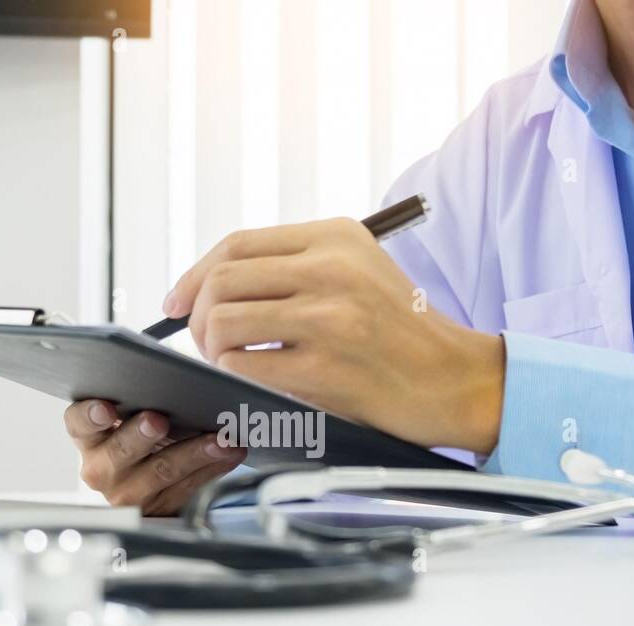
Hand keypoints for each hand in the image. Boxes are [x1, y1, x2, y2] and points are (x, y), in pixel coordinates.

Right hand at [64, 399, 245, 515]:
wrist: (151, 479)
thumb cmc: (142, 433)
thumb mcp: (133, 415)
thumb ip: (141, 397)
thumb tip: (178, 375)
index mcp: (90, 438)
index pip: (79, 423)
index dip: (90, 416)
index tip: (105, 408)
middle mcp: (102, 469)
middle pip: (119, 452)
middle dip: (141, 435)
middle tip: (158, 421)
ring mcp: (127, 494)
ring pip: (161, 472)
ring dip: (194, 453)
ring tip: (219, 440)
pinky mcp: (157, 511)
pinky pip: (187, 490)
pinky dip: (213, 469)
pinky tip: (229, 454)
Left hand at [164, 218, 504, 454]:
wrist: (456, 379)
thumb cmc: (402, 334)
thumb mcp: (360, 272)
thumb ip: (298, 268)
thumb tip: (214, 285)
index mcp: (337, 237)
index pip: (238, 243)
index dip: (195, 273)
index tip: (177, 301)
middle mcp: (332, 268)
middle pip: (222, 280)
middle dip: (196, 315)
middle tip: (201, 340)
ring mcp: (328, 317)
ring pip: (223, 320)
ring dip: (211, 347)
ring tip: (225, 362)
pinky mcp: (326, 366)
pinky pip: (243, 365)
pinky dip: (232, 374)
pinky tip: (248, 380)